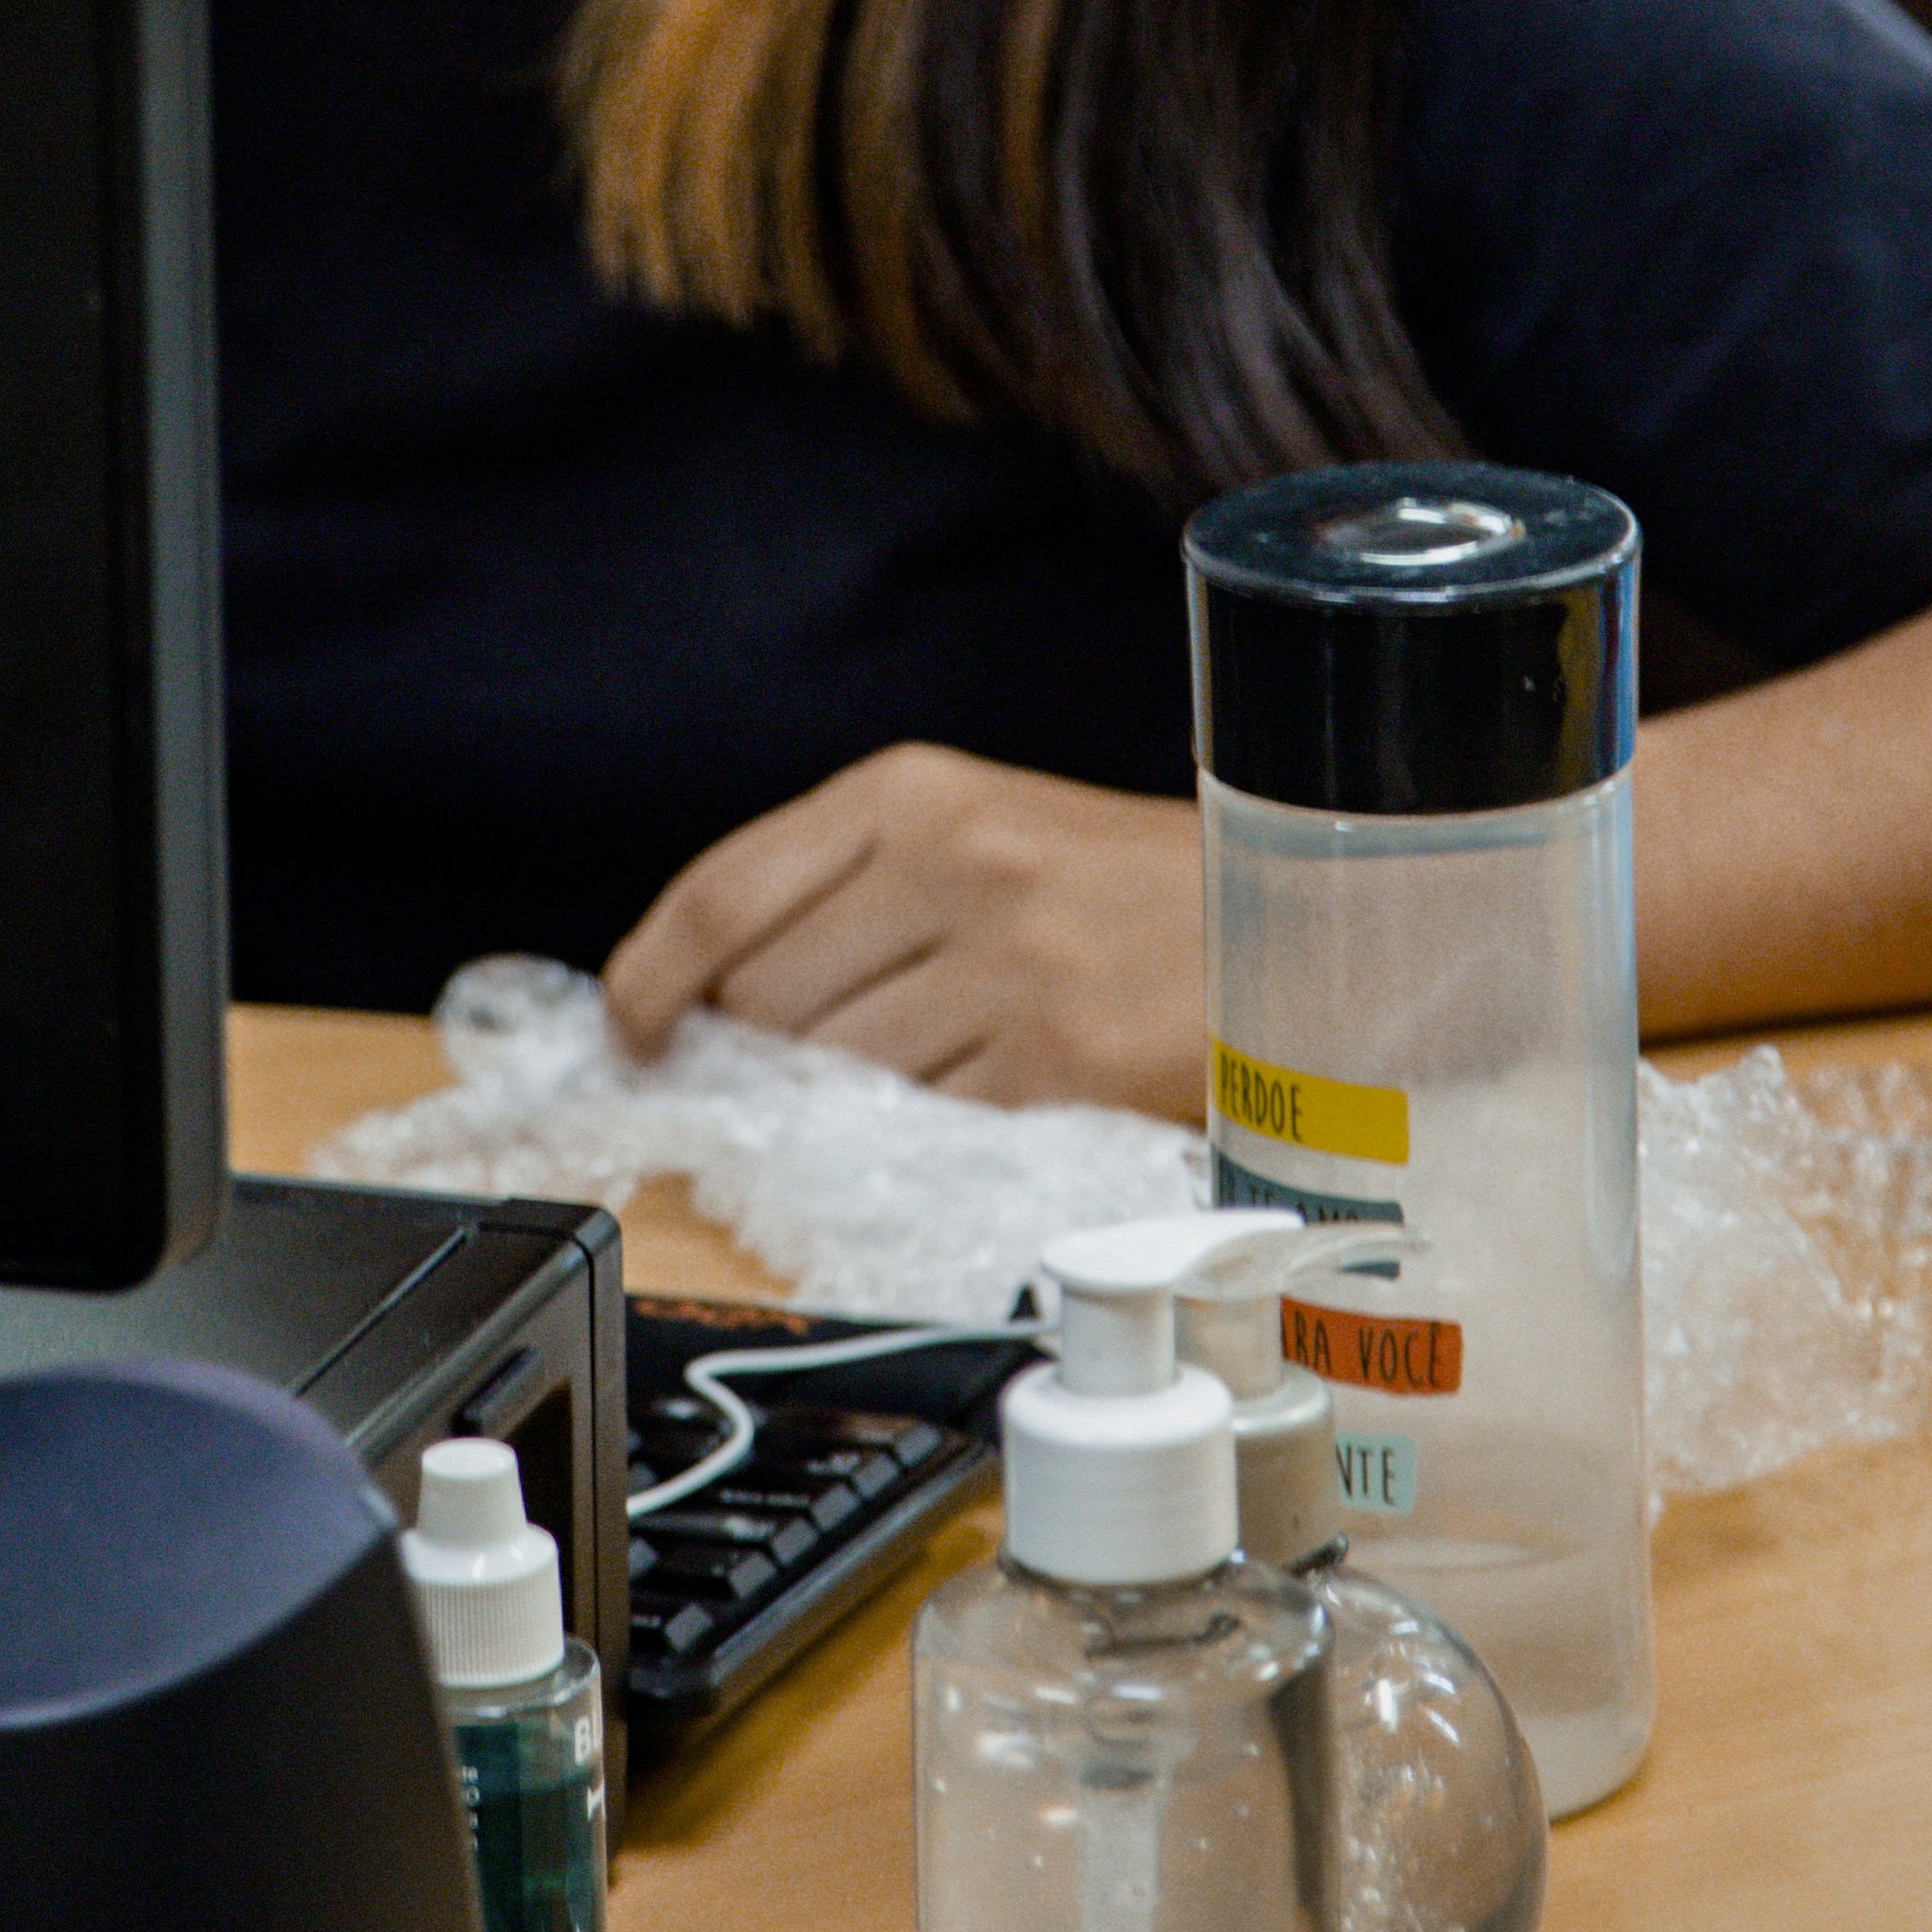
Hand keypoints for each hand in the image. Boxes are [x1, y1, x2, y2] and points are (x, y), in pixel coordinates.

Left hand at [604, 747, 1202, 1116]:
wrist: (1296, 923)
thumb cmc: (1120, 888)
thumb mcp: (980, 829)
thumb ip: (849, 888)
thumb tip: (709, 999)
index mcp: (917, 792)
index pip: (721, 893)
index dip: (651, 979)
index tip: (635, 1030)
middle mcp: (958, 863)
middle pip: (767, 1001)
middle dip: (768, 1054)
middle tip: (815, 1070)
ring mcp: (1013, 967)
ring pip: (841, 1076)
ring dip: (848, 1105)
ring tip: (918, 1082)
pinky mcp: (1063, 1066)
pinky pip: (931, 1129)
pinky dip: (929, 1139)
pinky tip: (976, 1108)